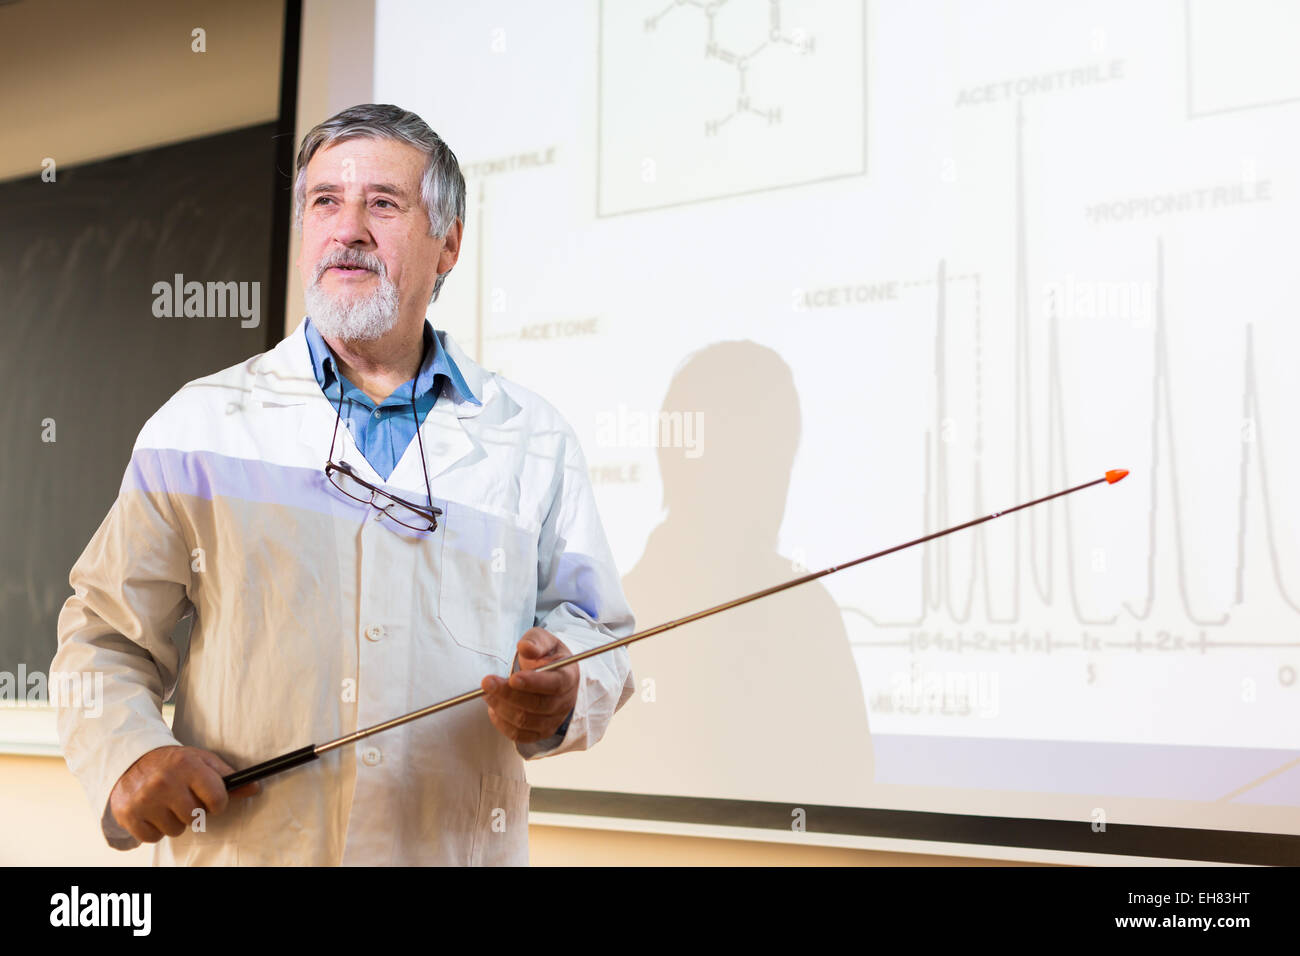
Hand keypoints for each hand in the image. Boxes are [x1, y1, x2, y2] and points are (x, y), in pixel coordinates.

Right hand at [108, 745, 259, 842]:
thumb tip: (254, 788)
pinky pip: (153, 838)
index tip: (213, 801)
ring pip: (175, 830)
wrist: (131, 760)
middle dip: (194, 812)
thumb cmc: (173, 763)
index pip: (217, 798)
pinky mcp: (128, 815)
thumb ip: (227, 776)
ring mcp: (144, 799)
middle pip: (195, 817)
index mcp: (187, 765)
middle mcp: (164, 782)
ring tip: (167, 804)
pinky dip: (155, 829)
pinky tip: (153, 812)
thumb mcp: (202, 760)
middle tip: (184, 799)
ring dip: (174, 822)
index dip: (219, 803)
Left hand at [482, 628, 578, 743]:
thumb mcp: (542, 640)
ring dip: (501, 707)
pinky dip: (502, 723)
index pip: (555, 684)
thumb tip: (526, 647)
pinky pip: (519, 735)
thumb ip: (535, 641)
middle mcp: (564, 702)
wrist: (548, 673)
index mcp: (568, 676)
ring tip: (487, 692)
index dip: (534, 683)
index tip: (513, 678)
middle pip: (537, 705)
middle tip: (487, 683)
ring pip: (525, 721)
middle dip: (508, 694)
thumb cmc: (545, 656)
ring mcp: (553, 720)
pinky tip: (494, 708)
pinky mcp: (540, 732)